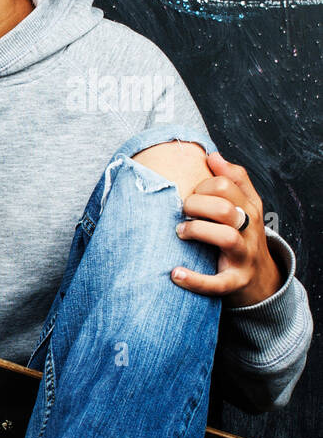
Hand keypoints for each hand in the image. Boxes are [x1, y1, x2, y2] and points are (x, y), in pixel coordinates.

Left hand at [171, 151, 282, 306]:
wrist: (261, 280)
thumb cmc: (243, 236)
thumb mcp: (245, 206)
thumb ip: (233, 179)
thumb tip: (213, 154)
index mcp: (248, 208)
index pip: (225, 184)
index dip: (202, 186)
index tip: (191, 195)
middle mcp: (249, 229)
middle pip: (224, 208)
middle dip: (196, 206)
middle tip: (182, 213)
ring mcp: (243, 256)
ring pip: (226, 237)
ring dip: (197, 231)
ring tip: (180, 233)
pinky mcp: (235, 281)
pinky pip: (216, 283)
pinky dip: (194, 279)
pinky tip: (175, 273)